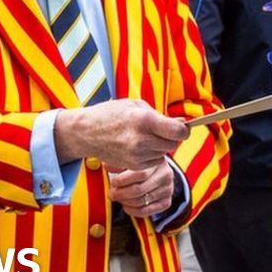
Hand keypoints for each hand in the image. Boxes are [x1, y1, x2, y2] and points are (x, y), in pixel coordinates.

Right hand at [53, 99, 187, 170]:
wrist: (87, 132)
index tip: (182, 127)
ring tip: (146, 135)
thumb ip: (161, 115)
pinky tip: (140, 145)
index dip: (184, 130)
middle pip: (173, 144)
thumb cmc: (112, 114)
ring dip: (161, 145)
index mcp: (144, 120)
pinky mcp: (133, 165)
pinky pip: (154, 161)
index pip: (178, 132)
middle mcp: (141, 140)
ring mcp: (137, 155)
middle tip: (163, 130)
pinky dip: (152, 154)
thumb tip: (183, 124)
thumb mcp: (136, 105)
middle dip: (173, 137)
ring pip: (165, 153)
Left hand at [108, 161, 174, 217]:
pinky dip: (133, 211)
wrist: (160, 172)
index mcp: (157, 162)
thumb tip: (108, 166)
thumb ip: (122, 162)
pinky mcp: (167, 202)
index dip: (123, 180)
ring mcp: (168, 190)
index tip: (113, 182)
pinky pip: (147, 211)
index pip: (140, 173)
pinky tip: (126, 207)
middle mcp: (166, 175)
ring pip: (142, 201)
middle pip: (140, 189)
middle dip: (121, 193)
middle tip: (112, 194)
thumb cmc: (144, 165)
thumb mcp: (135, 160)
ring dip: (126, 202)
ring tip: (118, 199)